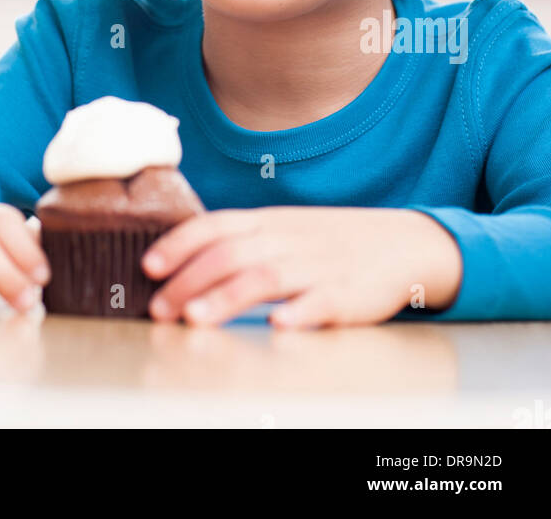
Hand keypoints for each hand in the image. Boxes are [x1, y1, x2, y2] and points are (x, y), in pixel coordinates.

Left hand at [141, 207, 462, 328]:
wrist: (402, 242)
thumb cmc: (331, 242)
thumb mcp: (284, 231)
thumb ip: (241, 242)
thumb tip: (183, 263)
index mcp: (269, 223)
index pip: (215, 225)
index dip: (179, 243)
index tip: (149, 265)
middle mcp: (287, 240)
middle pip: (230, 254)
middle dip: (189, 281)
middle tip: (159, 309)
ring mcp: (318, 265)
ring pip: (266, 277)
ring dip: (226, 298)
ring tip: (196, 320)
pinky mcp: (348, 293)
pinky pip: (321, 301)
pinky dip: (299, 312)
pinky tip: (278, 326)